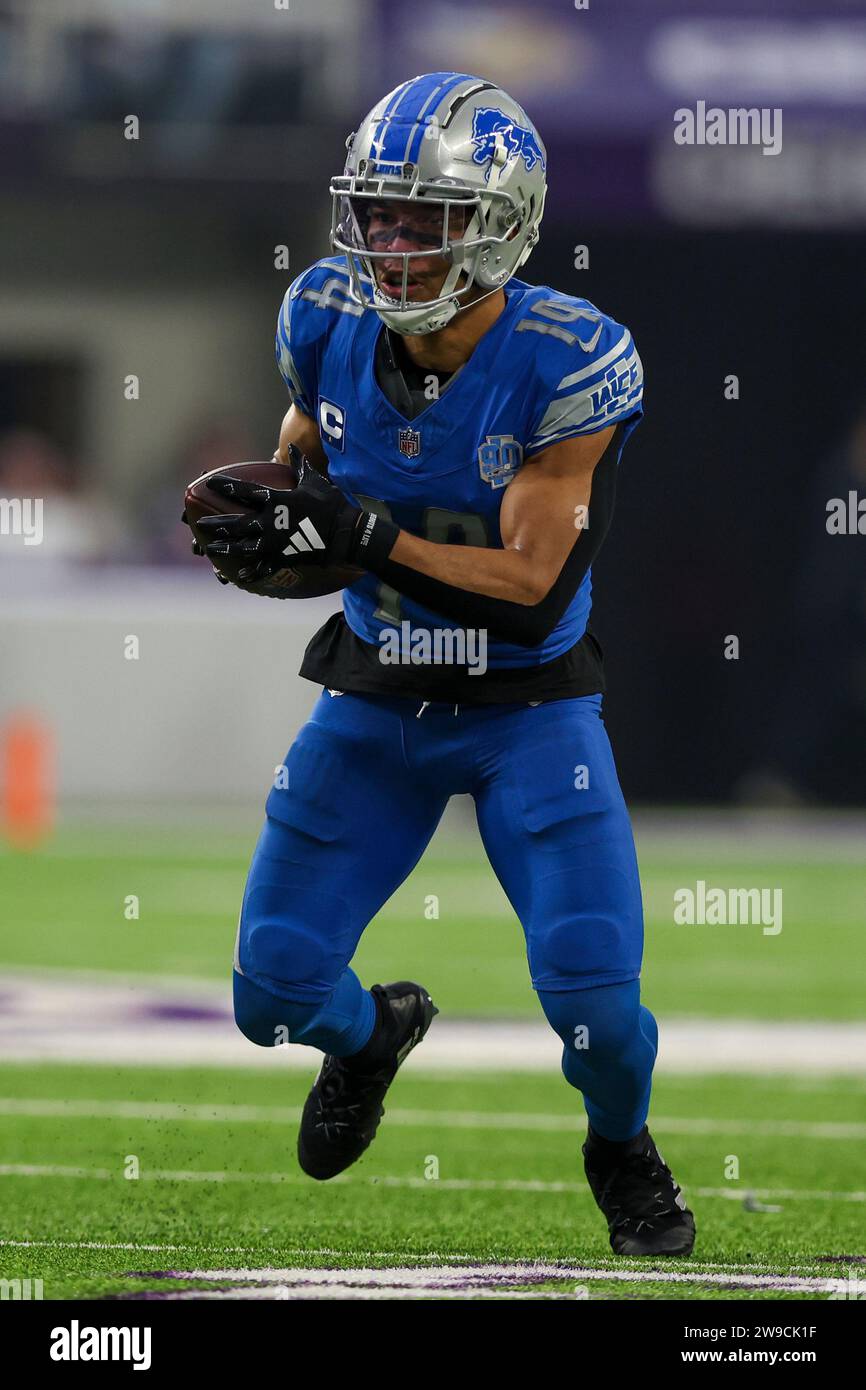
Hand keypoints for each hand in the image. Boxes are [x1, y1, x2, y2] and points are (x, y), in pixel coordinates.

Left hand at [196, 455, 363, 582]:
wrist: (346, 533)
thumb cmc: (331, 504)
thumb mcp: (314, 481)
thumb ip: (299, 465)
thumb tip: (291, 447)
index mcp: (276, 501)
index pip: (244, 491)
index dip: (226, 486)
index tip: (210, 483)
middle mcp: (270, 522)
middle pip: (236, 523)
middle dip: (216, 523)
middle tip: (200, 524)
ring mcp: (275, 542)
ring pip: (243, 547)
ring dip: (224, 548)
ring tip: (208, 549)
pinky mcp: (284, 557)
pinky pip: (264, 567)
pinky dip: (252, 572)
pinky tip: (239, 576)